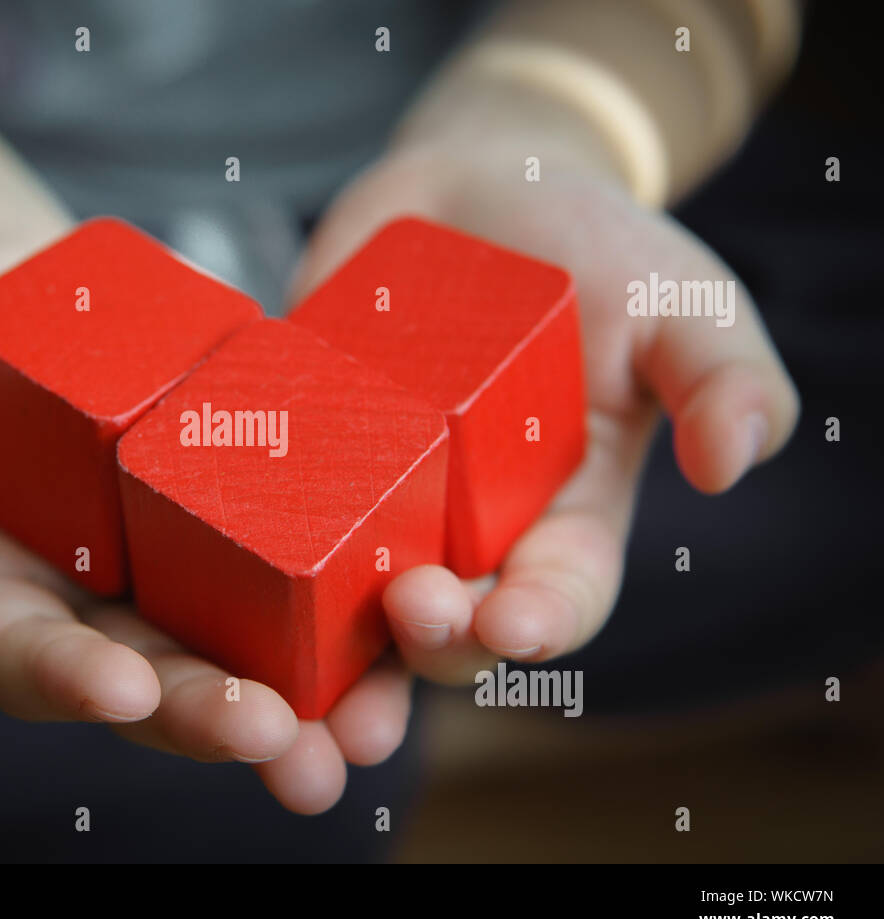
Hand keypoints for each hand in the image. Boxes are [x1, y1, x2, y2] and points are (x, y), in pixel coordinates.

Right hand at [0, 233, 404, 814]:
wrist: (11, 274)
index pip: (26, 654)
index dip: (65, 677)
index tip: (119, 689)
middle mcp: (88, 596)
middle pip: (150, 674)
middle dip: (206, 713)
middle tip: (277, 744)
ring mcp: (166, 563)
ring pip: (235, 649)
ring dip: (300, 701)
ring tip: (358, 737)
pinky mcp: (236, 514)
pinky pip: (295, 571)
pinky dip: (346, 610)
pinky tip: (407, 625)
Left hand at [290, 136, 799, 690]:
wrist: (475, 194)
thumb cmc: (593, 249)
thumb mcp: (679, 298)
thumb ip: (721, 372)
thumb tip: (734, 460)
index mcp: (562, 524)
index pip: (559, 600)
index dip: (541, 624)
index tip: (514, 628)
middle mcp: (466, 540)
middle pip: (447, 631)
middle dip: (429, 649)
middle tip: (409, 622)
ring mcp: (376, 510)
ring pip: (347, 618)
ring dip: (326, 670)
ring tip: (295, 700)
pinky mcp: (302, 469)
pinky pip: (267, 532)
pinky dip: (242, 572)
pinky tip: (206, 589)